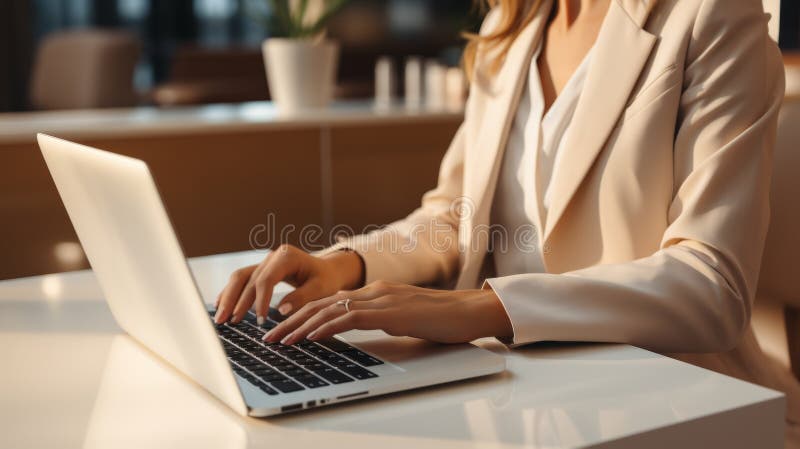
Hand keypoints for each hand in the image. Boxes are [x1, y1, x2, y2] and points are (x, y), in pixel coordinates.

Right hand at [214, 244, 363, 324]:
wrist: (328, 271)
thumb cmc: (326, 279)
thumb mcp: (321, 289)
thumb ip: (302, 298)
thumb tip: (280, 310)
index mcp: (287, 257)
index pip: (266, 279)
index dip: (260, 300)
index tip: (259, 320)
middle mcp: (272, 256)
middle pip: (247, 277)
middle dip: (235, 300)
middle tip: (227, 321)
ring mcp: (265, 262)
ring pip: (240, 278)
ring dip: (229, 298)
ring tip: (222, 319)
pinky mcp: (261, 269)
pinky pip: (242, 280)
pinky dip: (231, 293)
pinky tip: (221, 306)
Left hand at [263, 281, 513, 344]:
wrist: (470, 312)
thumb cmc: (443, 319)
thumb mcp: (405, 318)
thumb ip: (382, 319)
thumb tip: (361, 329)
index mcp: (376, 292)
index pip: (331, 301)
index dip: (303, 314)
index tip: (283, 329)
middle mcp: (374, 292)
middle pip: (322, 303)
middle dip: (291, 320)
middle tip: (269, 337)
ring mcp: (381, 299)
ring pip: (330, 310)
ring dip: (300, 326)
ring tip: (280, 340)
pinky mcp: (390, 312)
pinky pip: (350, 319)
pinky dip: (326, 328)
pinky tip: (311, 338)